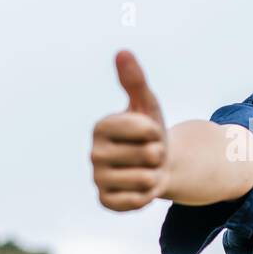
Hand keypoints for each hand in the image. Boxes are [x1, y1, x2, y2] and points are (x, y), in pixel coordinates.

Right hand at [92, 50, 169, 210]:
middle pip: (148, 155)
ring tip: (146, 169)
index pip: (144, 128)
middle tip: (149, 153)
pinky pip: (135, 202)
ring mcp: (98, 179)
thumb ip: (134, 80)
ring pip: (145, 179)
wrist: (156, 165)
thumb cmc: (149, 132)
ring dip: (155, 175)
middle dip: (158, 154)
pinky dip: (147, 195)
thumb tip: (122, 52)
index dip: (157, 130)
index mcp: (101, 127)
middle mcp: (94, 153)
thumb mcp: (146, 104)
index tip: (149, 131)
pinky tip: (140, 188)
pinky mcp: (106, 201)